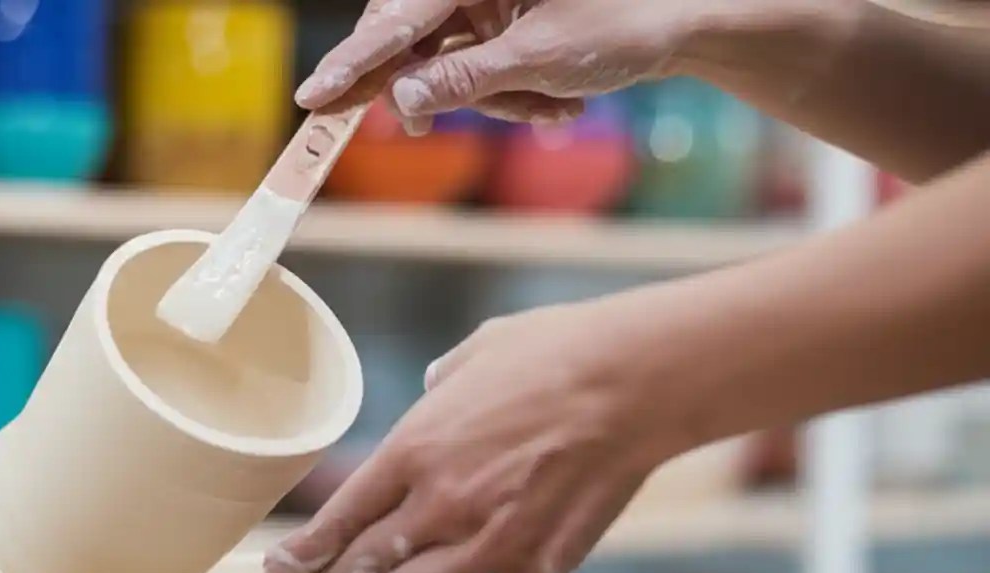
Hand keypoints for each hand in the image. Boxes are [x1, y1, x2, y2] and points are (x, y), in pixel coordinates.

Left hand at [262, 302, 689, 572]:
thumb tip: (432, 391)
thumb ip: (441, 382)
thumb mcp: (476, 352)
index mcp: (416, 449)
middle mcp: (442, 502)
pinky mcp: (544, 561)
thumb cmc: (553, 352)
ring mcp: (493, 539)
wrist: (630, 377)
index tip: (278, 570)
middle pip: (366, 565)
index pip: (341, 517)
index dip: (302, 552)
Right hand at [295, 0, 699, 130]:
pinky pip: (480, 74)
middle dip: (432, 90)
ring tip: (554, 108)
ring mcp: (488, 5)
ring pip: (448, 67)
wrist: (689, 22)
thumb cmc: (624, 23)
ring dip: (494, 103)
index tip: (314, 96)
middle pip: (412, 41)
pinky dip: (513, 98)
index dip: (354, 61)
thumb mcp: (539, 57)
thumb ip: (464, 78)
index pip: (398, 17)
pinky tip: (560, 105)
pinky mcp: (502, 27)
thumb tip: (402, 100)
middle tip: (413, 129)